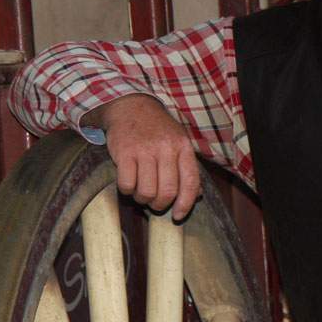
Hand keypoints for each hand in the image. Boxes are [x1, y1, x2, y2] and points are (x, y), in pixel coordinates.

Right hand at [85, 95, 199, 219]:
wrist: (131, 106)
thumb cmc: (157, 130)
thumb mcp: (178, 142)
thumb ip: (187, 168)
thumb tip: (197, 196)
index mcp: (183, 147)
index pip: (190, 182)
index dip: (185, 204)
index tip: (178, 215)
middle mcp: (166, 148)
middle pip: (167, 192)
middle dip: (160, 204)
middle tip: (155, 202)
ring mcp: (145, 150)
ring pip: (146, 191)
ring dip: (142, 198)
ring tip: (141, 191)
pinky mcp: (124, 152)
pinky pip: (126, 184)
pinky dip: (126, 190)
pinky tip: (128, 182)